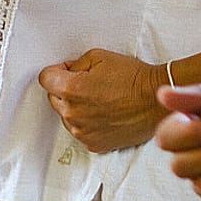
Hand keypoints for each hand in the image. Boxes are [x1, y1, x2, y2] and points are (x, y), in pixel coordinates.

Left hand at [38, 48, 166, 152]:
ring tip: (100, 99)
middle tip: (89, 83)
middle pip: (53, 98)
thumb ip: (75, 64)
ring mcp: (82, 132)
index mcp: (71, 89)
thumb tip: (67, 71)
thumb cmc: (133, 78)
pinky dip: (88, 122)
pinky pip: (81, 130)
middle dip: (66, 89)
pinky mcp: (94, 144)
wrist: (155, 101)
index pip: (45, 78)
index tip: (66, 71)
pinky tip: (105, 113)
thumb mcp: (99, 56)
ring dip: (76, 107)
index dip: (56, 71)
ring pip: (67, 116)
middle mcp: (73, 114)